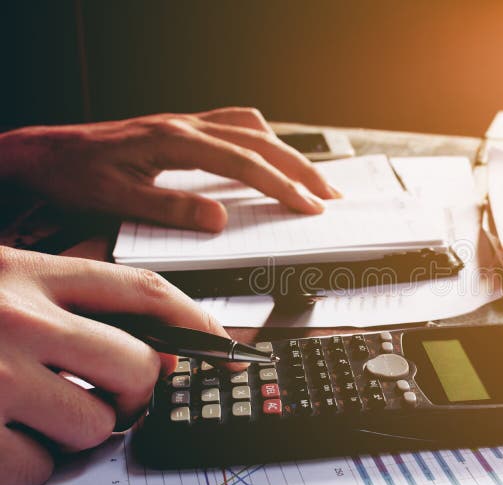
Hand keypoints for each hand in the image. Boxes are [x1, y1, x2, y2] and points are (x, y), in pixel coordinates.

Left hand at [0, 107, 340, 231]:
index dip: (283, 186)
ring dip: (287, 152)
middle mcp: (185, 125)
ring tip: (311, 177)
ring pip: (252, 128)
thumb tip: (219, 218)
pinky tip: (269, 154)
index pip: (245, 163)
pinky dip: (262, 140)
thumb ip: (170, 208)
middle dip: (301, 168)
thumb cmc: (75, 176)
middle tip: (330, 193)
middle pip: (260, 141)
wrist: (46, 153)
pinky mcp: (181, 128)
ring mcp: (185, 123)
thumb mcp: (116, 198)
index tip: (310, 206)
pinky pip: (234, 124)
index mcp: (175, 141)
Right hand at [0, 246, 243, 484]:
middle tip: (107, 396)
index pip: (143, 291)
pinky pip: (41, 467)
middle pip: (137, 366)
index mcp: (29, 275)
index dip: (196, 322)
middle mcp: (19, 320)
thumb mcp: (3, 281)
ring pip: (95, 426)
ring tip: (36, 412)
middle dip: (134, 393)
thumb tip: (158, 354)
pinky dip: (31, 462)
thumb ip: (72, 302)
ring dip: (76, 432)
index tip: (226, 349)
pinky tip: (6, 435)